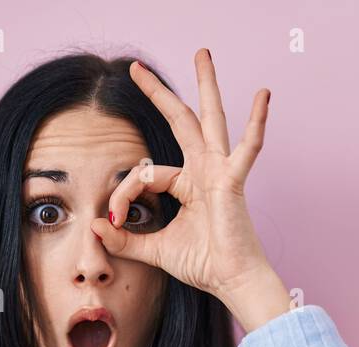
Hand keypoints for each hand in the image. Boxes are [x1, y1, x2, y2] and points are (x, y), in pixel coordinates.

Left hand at [91, 49, 290, 332]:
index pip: (145, 173)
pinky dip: (256, 121)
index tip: (115, 220)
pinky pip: (247, 147)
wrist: (231, 281)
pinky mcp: (233, 181)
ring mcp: (220, 172)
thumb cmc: (203, 264)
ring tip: (202, 54)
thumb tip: (95, 227)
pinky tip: (263, 95)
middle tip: (136, 68)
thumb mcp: (154, 250)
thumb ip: (125, 240)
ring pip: (209, 119)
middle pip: (179, 122)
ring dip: (206, 85)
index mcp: (187, 184)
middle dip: (159, 93)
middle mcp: (203, 171)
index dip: (123, 193)